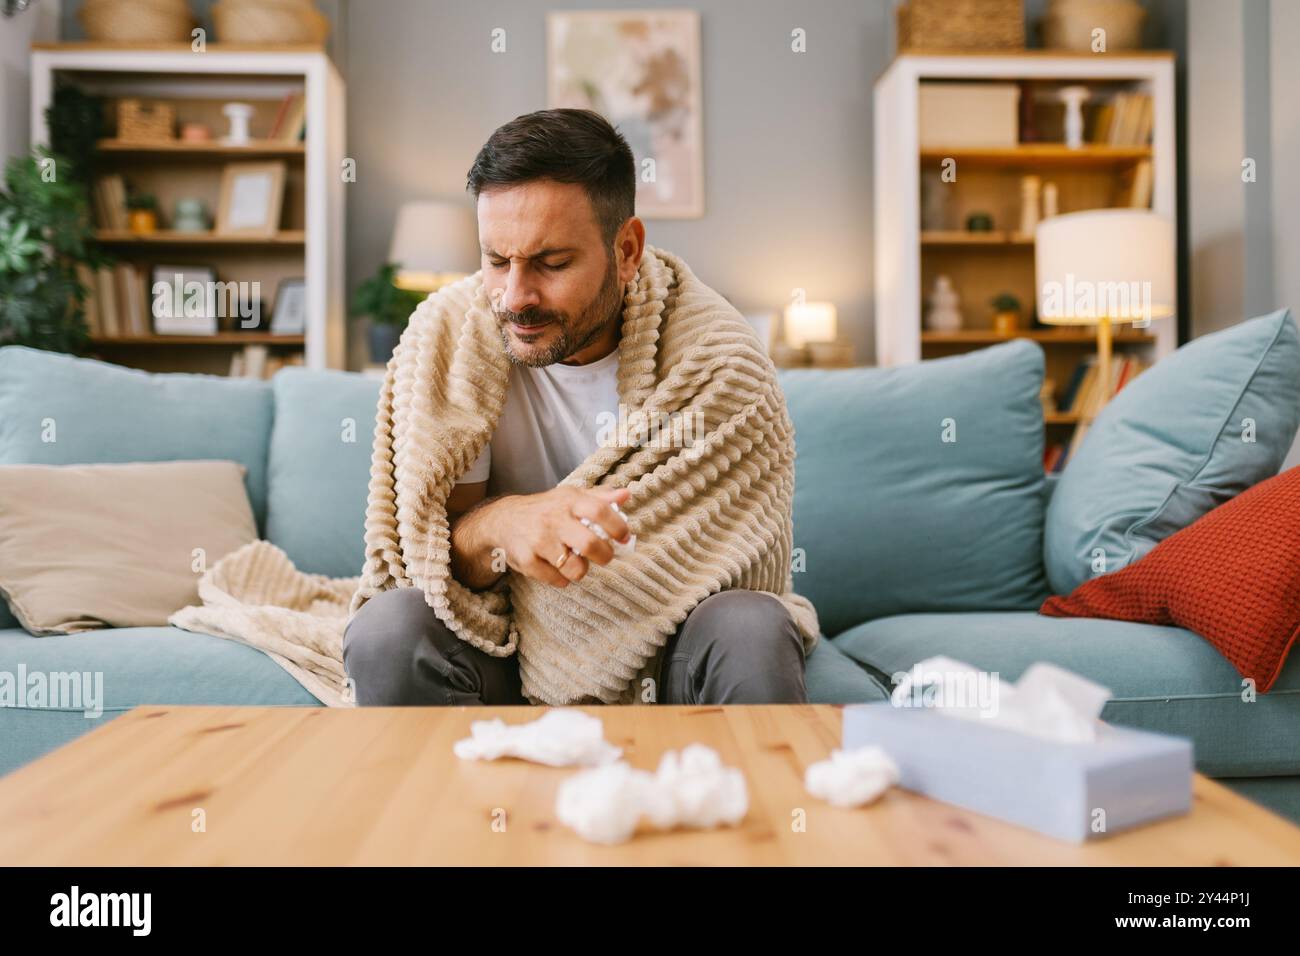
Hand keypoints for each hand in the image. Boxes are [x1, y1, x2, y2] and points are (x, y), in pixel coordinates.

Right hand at [487, 486, 631, 587]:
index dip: (617, 526)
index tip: (624, 537)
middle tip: (604, 557)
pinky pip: (556, 580)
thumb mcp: (570, 497)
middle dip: (604, 556)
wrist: (504, 520)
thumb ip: (599, 497)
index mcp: (568, 501)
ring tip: (576, 562)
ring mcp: (539, 541)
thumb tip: (625, 496)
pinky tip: (557, 569)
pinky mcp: (527, 560)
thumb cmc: (546, 509)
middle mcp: (553, 519)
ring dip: (581, 570)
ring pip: (575, 568)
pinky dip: (562, 579)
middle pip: (589, 544)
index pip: (599, 510)